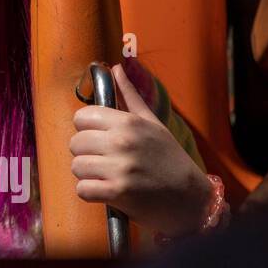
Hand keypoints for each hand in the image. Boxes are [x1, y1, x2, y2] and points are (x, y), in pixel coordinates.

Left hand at [69, 64, 211, 237]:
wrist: (192, 199)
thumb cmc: (170, 159)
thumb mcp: (153, 123)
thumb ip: (130, 95)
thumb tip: (116, 67)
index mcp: (129, 122)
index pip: (81, 117)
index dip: (86, 129)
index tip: (100, 139)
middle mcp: (122, 141)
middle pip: (75, 143)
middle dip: (86, 153)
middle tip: (105, 161)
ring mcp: (120, 168)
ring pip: (76, 167)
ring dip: (87, 175)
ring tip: (107, 176)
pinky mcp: (117, 192)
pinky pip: (82, 189)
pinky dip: (90, 193)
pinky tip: (107, 192)